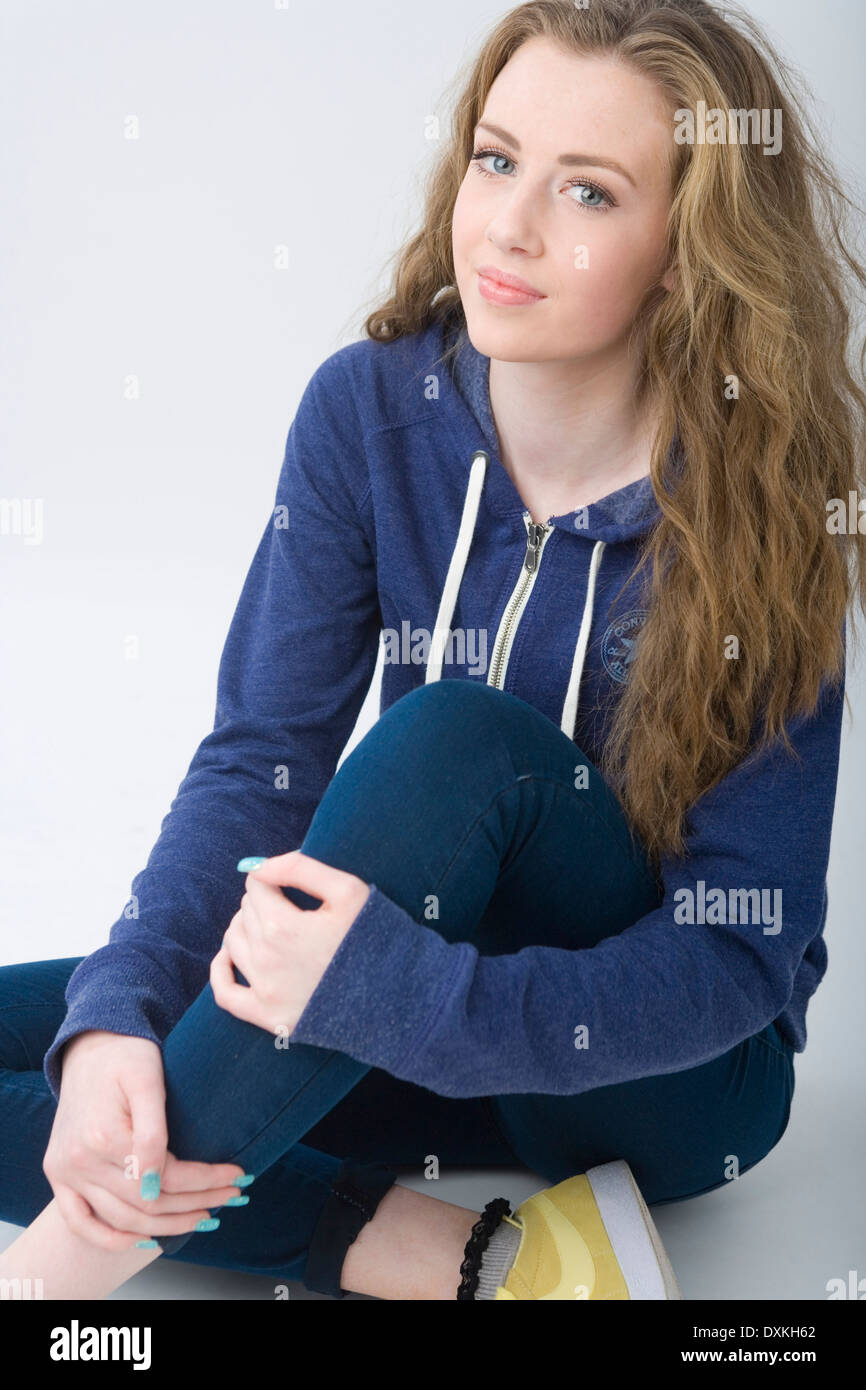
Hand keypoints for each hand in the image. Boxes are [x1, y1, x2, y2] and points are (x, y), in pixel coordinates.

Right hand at [43, 1031, 247, 1251]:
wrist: (90, 1047)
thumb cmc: (127, 1057)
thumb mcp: (148, 1078)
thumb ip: (152, 1131)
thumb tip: (154, 1183)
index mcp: (104, 1135)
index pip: (167, 1176)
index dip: (207, 1180)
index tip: (239, 1175)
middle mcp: (80, 1160)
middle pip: (148, 1204)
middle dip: (197, 1204)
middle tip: (232, 1196)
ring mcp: (66, 1172)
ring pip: (122, 1219)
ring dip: (167, 1226)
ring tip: (204, 1217)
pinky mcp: (58, 1176)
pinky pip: (80, 1222)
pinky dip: (111, 1239)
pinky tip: (146, 1240)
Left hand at [210, 849, 370, 1035]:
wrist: (399, 996)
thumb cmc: (375, 937)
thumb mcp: (348, 890)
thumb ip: (300, 868)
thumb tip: (258, 866)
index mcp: (283, 926)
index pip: (256, 886)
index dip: (273, 879)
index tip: (291, 885)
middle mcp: (266, 960)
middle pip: (245, 913)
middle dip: (262, 902)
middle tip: (289, 905)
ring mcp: (265, 992)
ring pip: (231, 944)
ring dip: (245, 928)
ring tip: (270, 925)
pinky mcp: (269, 1019)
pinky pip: (225, 994)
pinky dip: (221, 970)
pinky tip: (229, 956)